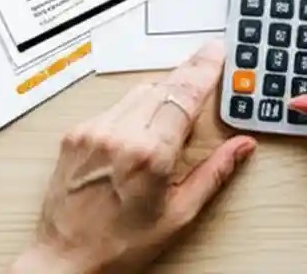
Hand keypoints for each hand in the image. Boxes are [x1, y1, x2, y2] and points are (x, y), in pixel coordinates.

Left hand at [12, 41, 255, 273]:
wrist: (64, 258)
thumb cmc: (119, 245)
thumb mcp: (178, 215)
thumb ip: (213, 173)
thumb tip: (241, 147)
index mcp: (148, 156)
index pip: (183, 95)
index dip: (203, 69)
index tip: (216, 53)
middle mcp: (117, 136)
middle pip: (162, 86)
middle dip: (186, 80)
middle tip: (205, 76)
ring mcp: (92, 132)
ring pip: (137, 92)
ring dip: (160, 95)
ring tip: (172, 115)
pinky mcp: (76, 134)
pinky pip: (114, 106)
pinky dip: (133, 110)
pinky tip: (141, 131)